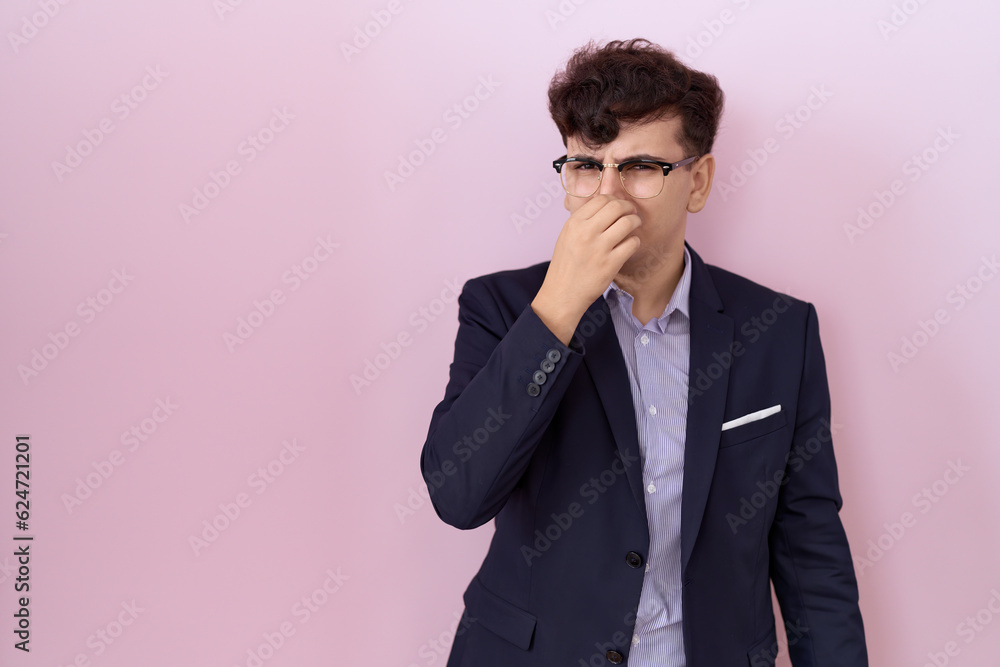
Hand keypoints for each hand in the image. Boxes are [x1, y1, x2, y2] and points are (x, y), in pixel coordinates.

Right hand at [531, 195, 641, 344]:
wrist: (562, 293)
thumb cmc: (566, 265)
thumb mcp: (568, 236)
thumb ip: (584, 220)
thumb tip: (606, 205)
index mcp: (574, 223)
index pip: (601, 199)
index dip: (615, 200)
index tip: (620, 206)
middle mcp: (586, 232)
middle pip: (617, 206)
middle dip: (629, 208)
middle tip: (632, 214)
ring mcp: (599, 248)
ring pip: (628, 222)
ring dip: (635, 222)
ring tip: (634, 227)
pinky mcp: (610, 264)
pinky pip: (632, 243)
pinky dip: (635, 242)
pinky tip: (630, 245)